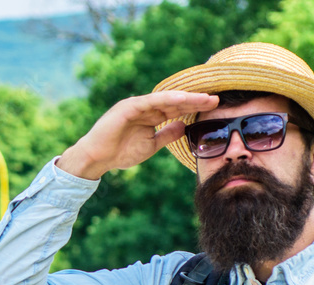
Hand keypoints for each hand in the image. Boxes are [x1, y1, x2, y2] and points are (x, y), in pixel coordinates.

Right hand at [56, 91, 219, 179]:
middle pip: (175, 101)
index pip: (177, 109)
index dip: (195, 107)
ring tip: (205, 98)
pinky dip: (167, 99)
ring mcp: (137, 105)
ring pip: (166, 99)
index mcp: (151, 115)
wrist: (97, 158)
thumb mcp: (151, 145)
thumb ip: (167, 135)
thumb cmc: (120, 152)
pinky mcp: (129, 107)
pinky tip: (183, 99)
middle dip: (195, 100)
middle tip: (216, 99)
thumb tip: (184, 126)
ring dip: (186, 98)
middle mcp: (146, 107)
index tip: (214, 107)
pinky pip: (151, 101)